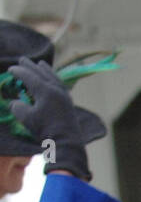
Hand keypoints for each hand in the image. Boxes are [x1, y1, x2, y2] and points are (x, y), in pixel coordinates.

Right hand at [7, 58, 90, 179]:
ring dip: (46, 70)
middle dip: (31, 66)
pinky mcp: (69, 103)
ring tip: (41, 64)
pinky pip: (61, 86)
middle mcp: (56, 90)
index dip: (19, 72)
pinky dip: (55, 80)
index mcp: (45, 91)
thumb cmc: (45, 130)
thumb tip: (15, 103)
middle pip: (42, 73)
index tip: (11, 69)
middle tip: (23, 59)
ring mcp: (65, 96)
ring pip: (54, 78)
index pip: (29, 76)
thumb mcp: (25, 118)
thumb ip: (17, 107)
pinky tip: (53, 80)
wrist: (67, 143)